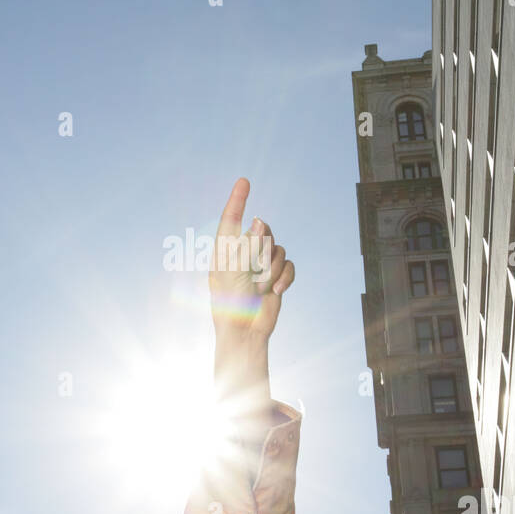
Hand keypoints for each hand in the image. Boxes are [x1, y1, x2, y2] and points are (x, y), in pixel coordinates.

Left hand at [209, 178, 294, 342]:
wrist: (244, 331)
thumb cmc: (230, 302)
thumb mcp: (234, 270)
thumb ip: (247, 243)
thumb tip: (260, 220)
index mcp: (225, 250)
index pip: (231, 219)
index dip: (238, 200)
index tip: (244, 182)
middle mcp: (243, 253)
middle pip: (263, 233)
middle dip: (262, 252)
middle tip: (253, 273)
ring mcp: (260, 265)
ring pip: (278, 249)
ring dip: (271, 269)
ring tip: (260, 288)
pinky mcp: (276, 276)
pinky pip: (289, 265)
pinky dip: (284, 277)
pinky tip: (276, 292)